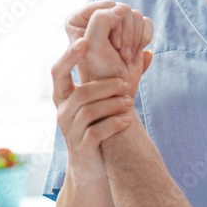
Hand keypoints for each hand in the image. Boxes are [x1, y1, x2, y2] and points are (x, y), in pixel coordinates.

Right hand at [51, 38, 134, 181]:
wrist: (93, 165)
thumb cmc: (100, 124)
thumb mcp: (104, 99)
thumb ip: (121, 76)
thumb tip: (149, 52)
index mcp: (63, 96)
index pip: (58, 71)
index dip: (69, 56)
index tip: (84, 41)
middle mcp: (62, 112)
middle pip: (83, 92)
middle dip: (107, 86)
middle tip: (127, 85)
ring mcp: (70, 131)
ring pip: (90, 111)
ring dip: (114, 104)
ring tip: (130, 102)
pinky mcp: (82, 147)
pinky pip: (97, 131)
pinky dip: (114, 124)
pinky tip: (126, 121)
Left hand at [67, 1, 153, 92]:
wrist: (119, 91)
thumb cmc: (101, 71)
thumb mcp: (94, 45)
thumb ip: (101, 20)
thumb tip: (120, 9)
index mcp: (79, 19)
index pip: (105, 5)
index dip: (111, 23)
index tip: (109, 45)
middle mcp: (96, 18)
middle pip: (122, 9)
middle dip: (125, 33)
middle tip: (118, 53)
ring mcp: (116, 25)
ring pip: (135, 15)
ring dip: (133, 39)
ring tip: (124, 56)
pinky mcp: (133, 31)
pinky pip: (146, 22)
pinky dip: (144, 38)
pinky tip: (134, 52)